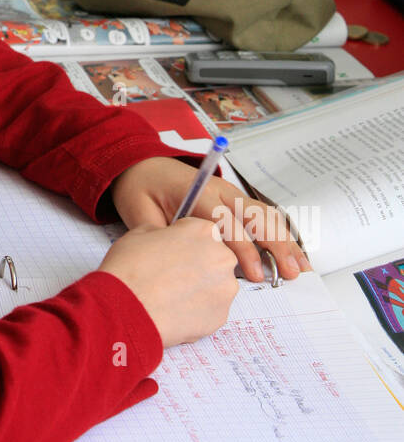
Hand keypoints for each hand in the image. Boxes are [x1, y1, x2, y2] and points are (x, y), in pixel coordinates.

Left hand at [111, 156, 310, 283]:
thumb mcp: (140, 213)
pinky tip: (294, 254)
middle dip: (276, 245)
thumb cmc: (141, 190)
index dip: (243, 249)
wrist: (142, 167)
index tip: (255, 274)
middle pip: (256, 215)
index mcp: (198, 191)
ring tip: (300, 268)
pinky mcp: (235, 201)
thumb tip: (182, 264)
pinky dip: (281, 235)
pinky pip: (263, 216)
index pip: (228, 220)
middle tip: (288, 274)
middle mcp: (221, 190)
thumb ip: (161, 236)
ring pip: (266, 215)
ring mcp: (231, 194)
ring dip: (286, 241)